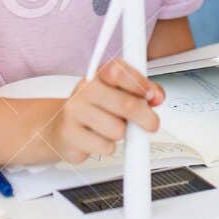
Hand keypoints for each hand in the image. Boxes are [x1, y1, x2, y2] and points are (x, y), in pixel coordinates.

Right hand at [42, 58, 162, 163]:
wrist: (61, 127)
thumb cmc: (95, 110)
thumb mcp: (118, 94)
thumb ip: (142, 92)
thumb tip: (157, 96)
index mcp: (98, 75)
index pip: (119, 71)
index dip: (140, 84)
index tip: (152, 96)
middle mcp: (84, 89)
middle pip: (125, 104)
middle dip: (145, 118)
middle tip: (151, 124)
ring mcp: (74, 111)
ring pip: (117, 130)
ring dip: (120, 134)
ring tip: (109, 129)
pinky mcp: (69, 134)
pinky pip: (105, 147)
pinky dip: (107, 147)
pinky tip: (97, 139)